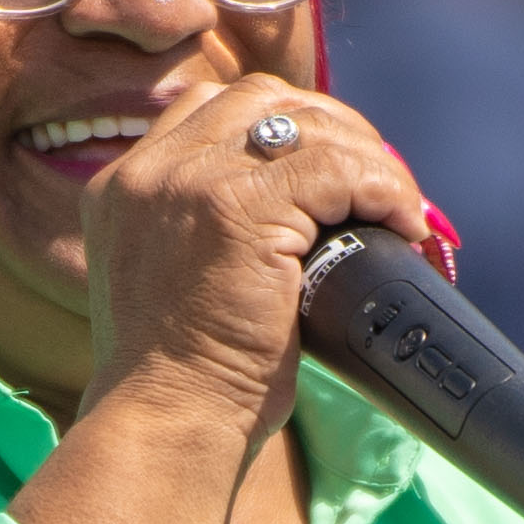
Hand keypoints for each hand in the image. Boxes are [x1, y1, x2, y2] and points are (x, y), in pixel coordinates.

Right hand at [69, 72, 430, 460]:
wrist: (164, 424)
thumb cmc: (185, 383)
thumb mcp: (178, 285)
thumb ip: (209, 237)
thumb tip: (306, 218)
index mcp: (124, 186)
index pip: (212, 110)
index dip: (282, 127)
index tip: (328, 170)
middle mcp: (147, 172)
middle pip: (258, 99)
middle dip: (329, 127)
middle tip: (373, 181)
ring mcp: (188, 182)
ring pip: (302, 125)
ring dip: (363, 157)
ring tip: (394, 207)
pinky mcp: (236, 208)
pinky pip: (334, 168)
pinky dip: (380, 188)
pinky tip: (399, 225)